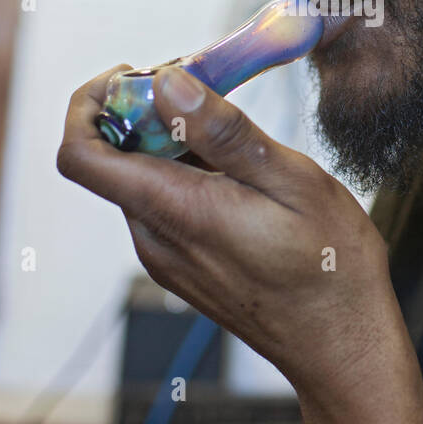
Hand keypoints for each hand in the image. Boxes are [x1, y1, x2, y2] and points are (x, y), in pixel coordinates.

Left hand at [56, 62, 408, 399]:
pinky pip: (164, 203)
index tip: (136, 76)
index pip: (80, 154)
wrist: (341, 348)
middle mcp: (155, 237)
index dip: (91, 104)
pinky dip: (186, 171)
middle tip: (209, 85)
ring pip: (140, 177)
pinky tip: (239, 173)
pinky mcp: (182, 265)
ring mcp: (166, 255)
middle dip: (147, 110)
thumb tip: (166, 83)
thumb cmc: (330, 269)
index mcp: (175, 211)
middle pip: (112, 157)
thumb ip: (222, 132)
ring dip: (171, 140)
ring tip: (235, 133)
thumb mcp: (291, 181)